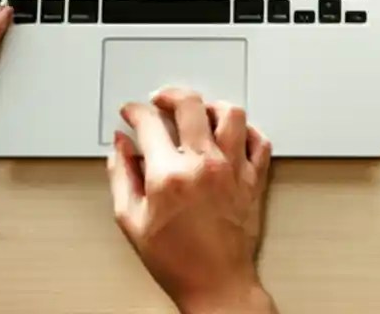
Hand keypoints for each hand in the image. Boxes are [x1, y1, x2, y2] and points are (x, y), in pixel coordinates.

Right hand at [108, 87, 274, 313]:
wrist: (216, 284)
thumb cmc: (176, 261)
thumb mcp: (132, 220)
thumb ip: (122, 175)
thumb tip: (120, 145)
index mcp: (169, 175)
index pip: (149, 122)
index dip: (134, 111)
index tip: (131, 112)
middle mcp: (204, 165)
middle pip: (190, 104)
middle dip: (169, 95)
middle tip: (161, 101)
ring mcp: (233, 170)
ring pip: (230, 113)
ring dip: (211, 106)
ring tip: (199, 112)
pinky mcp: (254, 179)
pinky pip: (258, 140)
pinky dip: (246, 130)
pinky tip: (231, 134)